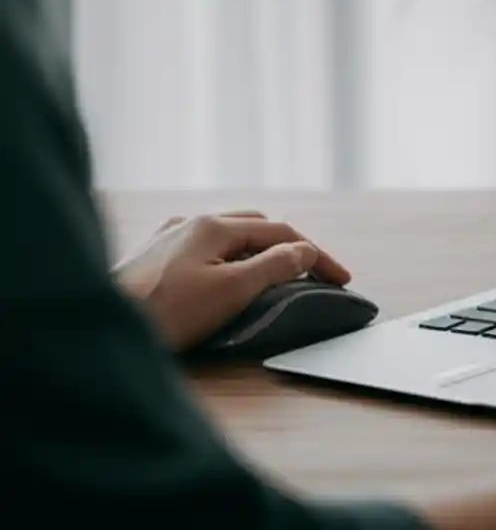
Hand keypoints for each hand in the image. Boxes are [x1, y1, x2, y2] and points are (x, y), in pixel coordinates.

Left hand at [112, 210, 350, 351]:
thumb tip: (305, 252)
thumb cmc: (167, 313)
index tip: (342, 280)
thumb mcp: (233, 290)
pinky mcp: (149, 259)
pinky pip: (202, 250)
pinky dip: (229, 259)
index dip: (317, 255)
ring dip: (258, 252)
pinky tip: (224, 276)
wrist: (97, 328)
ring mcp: (166, 238)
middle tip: (312, 274)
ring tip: (275, 276)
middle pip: (255, 227)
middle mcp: (190, 223)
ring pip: (226, 237)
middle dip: (289, 246)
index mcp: (214, 225)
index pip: (282, 232)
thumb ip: (275, 266)